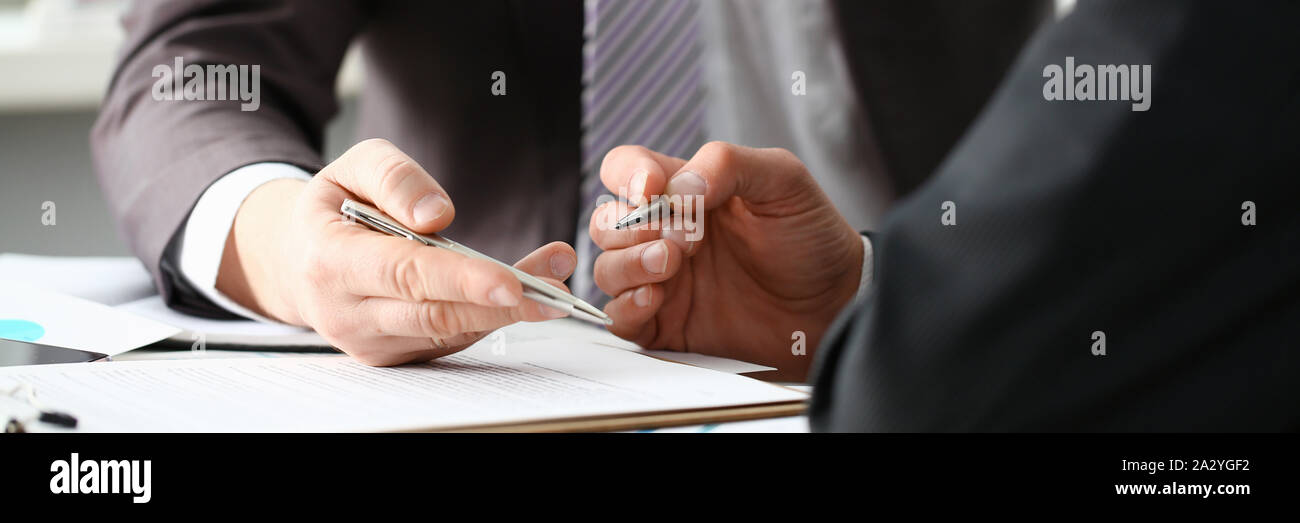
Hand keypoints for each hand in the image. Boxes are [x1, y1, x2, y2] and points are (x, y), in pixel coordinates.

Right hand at [217, 139, 576, 364]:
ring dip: (511, 311)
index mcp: (333, 262)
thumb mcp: (351, 168)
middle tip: (558, 291)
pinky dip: (495, 316)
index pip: (405, 275)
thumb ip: (393, 178)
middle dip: (502, 306)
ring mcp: (372, 342)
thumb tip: (437, 215)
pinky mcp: (395, 355)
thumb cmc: (332, 209)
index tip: (510, 282)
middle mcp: (350, 313)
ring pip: (452, 332)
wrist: (295, 262)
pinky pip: (452, 339)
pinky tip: (532, 291)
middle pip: (437, 315)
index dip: (460, 280)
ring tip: (558, 281)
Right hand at [590, 142, 863, 379]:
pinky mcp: (667, 326)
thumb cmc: (812, 238)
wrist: (835, 304)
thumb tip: (678, 186)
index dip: (627, 177)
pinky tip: (656, 299)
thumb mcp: (782, 180)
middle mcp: (666, 235)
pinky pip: (620, 319)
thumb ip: (727, 164)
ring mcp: (664, 281)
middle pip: (607, 222)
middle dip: (628, 227)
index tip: (651, 191)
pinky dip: (627, 307)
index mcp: (686, 193)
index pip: (627, 170)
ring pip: (607, 268)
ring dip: (628, 264)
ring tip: (670, 265)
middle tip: (675, 239)